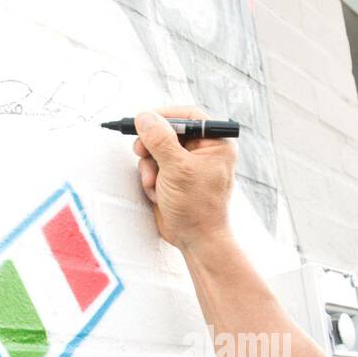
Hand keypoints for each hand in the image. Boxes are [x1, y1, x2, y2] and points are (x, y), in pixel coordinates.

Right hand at [133, 105, 236, 249]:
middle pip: (168, 131)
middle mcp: (203, 151)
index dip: (164, 115)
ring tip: (154, 183)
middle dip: (152, 146)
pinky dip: (151, 179)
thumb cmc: (198, 207)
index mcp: (216, 143)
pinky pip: (154, 167)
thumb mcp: (177, 169)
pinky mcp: (175, 178)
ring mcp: (188, 165)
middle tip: (141, 152)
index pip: (189, 115)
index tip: (144, 120)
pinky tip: (157, 193)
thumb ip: (160, 140)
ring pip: (157, 150)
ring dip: (150, 166)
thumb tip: (145, 117)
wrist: (196, 240)